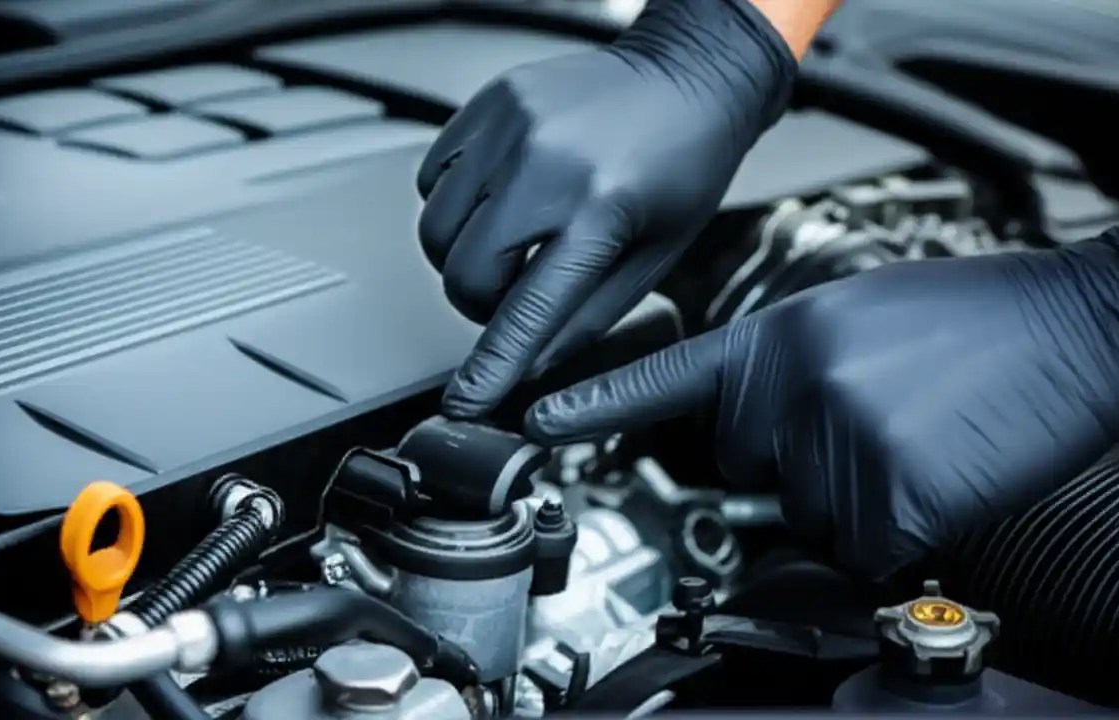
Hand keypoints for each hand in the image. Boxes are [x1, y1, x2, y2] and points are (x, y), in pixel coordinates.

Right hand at [416, 0, 796, 418]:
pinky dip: (453, 205)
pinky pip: (432, 177)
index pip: (526, 309)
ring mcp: (509, 127)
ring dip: (462, 257)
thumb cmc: (684, 162)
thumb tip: (530, 363)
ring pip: (435, 229)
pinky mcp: (489, 103)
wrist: (686, 76)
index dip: (491, 365)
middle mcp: (545, 164)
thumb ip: (586, 317)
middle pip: (461, 273)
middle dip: (481, 304)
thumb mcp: (653, 257)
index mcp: (599, 209)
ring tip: (510, 243)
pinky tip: (497, 201)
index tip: (466, 400)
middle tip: (518, 292)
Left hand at [526, 230, 1118, 578]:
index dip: (595, 402)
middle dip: (797, 459)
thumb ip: (785, 368)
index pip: (664, 376)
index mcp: (775, 335)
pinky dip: (899, 528)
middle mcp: (787, 387)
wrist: (1070, 327)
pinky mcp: (883, 501)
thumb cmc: (969, 321)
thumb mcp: (852, 318)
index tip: (534, 418)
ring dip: (856, 493)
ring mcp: (831, 445)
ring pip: (809, 515)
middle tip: (871, 415)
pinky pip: (863, 547)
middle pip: (746, 469)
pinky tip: (934, 470)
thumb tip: (754, 423)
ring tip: (914, 432)